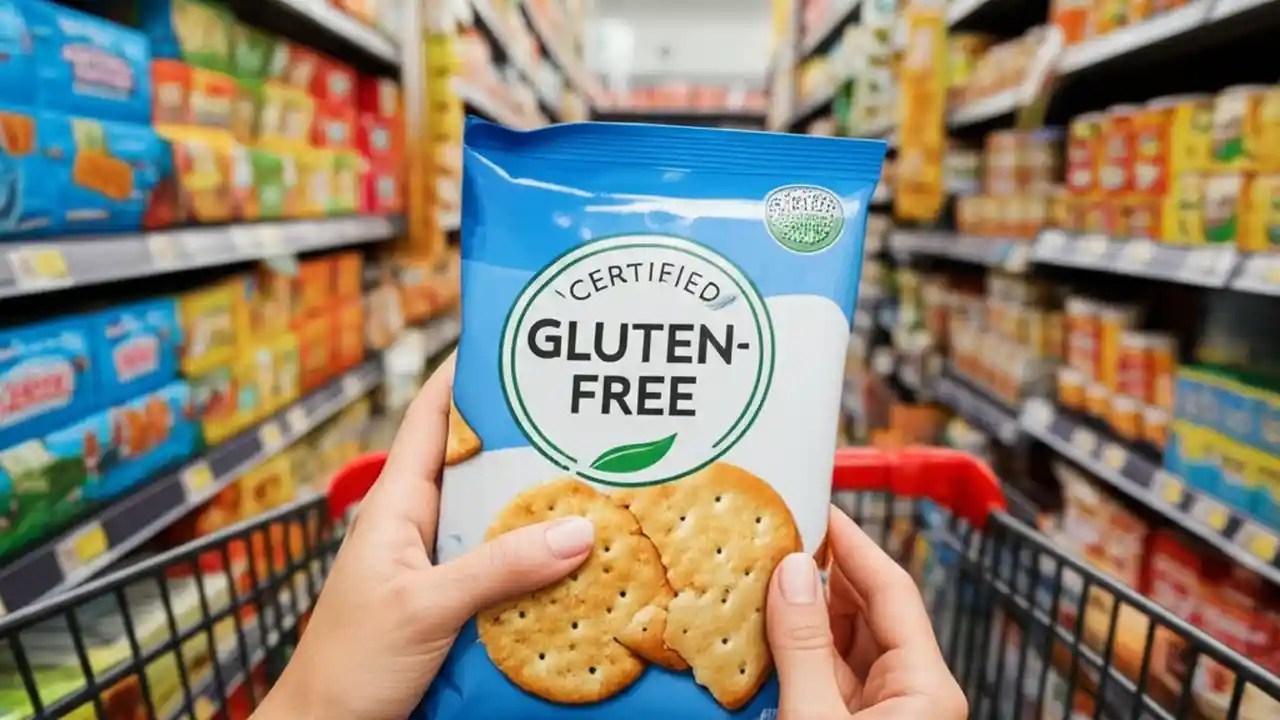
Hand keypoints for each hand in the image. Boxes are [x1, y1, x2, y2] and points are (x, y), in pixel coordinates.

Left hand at [255, 360, 594, 719]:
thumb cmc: (350, 664)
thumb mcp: (424, 608)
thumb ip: (497, 569)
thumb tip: (577, 530)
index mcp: (395, 505)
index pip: (429, 419)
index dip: (463, 376)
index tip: (511, 343)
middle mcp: (418, 528)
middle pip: (476, 468)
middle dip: (526, 443)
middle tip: (587, 421)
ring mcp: (436, 569)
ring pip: (496, 524)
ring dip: (540, 510)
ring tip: (601, 486)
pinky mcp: (453, 609)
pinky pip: (504, 573)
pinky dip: (539, 565)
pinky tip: (581, 567)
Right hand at [766, 507, 966, 718]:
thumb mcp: (814, 718)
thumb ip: (803, 647)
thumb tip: (793, 573)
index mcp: (924, 687)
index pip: (891, 590)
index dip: (853, 544)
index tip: (819, 510)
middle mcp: (913, 693)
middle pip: (868, 612)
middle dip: (821, 576)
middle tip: (778, 542)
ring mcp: (887, 710)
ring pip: (846, 643)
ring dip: (804, 615)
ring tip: (763, 581)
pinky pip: (830, 675)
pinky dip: (799, 651)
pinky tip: (766, 633)